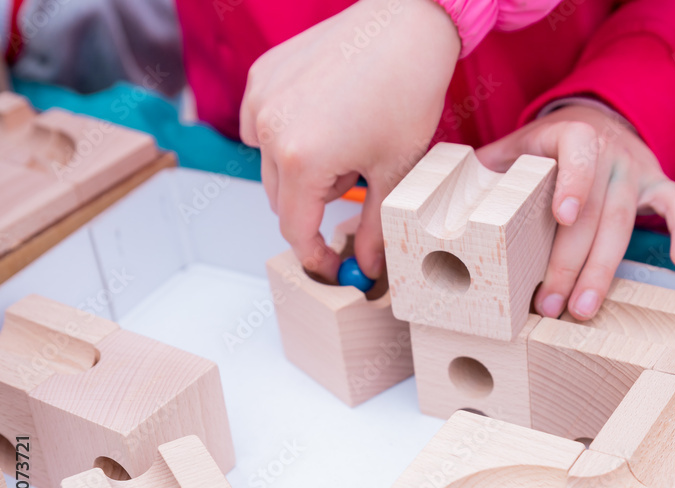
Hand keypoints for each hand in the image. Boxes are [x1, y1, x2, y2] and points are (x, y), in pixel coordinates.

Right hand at [240, 0, 459, 281]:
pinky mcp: (261, 75)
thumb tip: (368, 267)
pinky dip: (288, 133)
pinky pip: (263, 125)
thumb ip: (376, 228)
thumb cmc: (406, 92)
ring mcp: (260, 99)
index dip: (314, 255)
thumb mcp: (396, 172)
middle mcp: (269, 130)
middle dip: (316, 204)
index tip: (330, 263)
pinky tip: (326, 116)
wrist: (406, 24)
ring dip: (302, 169)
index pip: (295, 230)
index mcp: (302, 161)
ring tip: (347, 140)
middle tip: (359, 180)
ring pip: (271, 164)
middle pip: (281, 199)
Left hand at [477, 104, 674, 319]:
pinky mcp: (657, 183)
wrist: (594, 121)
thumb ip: (484, 172)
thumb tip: (433, 204)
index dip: (572, 181)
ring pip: (624, 223)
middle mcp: (606, 151)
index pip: (575, 149)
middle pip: (593, 210)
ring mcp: (634, 168)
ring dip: (602, 271)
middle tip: (549, 304)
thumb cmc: (543, 148)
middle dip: (569, 262)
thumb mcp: (512, 149)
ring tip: (581, 309)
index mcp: (568, 135)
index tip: (563, 216)